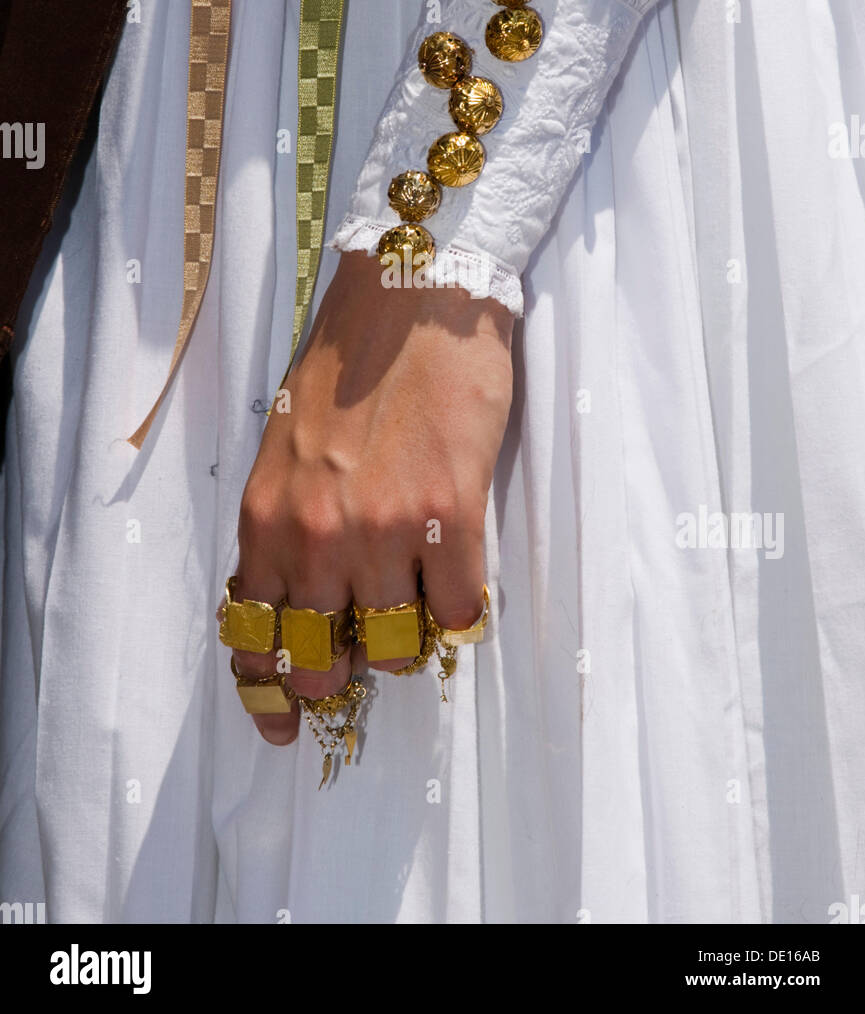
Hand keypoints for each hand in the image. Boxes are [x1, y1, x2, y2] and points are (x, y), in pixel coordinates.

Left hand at [228, 249, 513, 743]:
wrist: (414, 294)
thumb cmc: (348, 363)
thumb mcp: (284, 446)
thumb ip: (284, 527)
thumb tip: (304, 600)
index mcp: (266, 517)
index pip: (254, 636)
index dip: (268, 693)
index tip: (282, 723)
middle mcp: (316, 534)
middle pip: (321, 662)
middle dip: (342, 670)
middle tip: (365, 646)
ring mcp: (385, 529)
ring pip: (393, 645)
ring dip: (406, 635)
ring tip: (417, 593)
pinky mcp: (452, 514)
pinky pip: (457, 612)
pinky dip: (458, 609)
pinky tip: (457, 573)